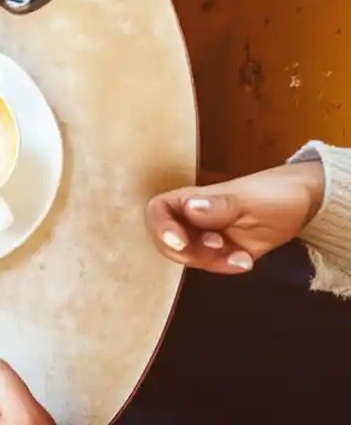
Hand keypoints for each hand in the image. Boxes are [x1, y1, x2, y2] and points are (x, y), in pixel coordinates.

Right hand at [145, 161, 324, 273]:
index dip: (161, 227)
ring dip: (210, 262)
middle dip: (189, 252)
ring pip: (189, 257)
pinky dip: (225, 268)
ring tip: (240, 255)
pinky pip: (211, 266)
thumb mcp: (250, 199)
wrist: (303, 204)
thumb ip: (220, 205)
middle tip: (219, 247)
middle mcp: (193, 218)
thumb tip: (189, 207)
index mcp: (193, 199)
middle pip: (167, 241)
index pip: (158, 210)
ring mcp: (205, 237)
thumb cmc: (274, 193)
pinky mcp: (220, 253)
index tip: (179, 242)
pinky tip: (246, 260)